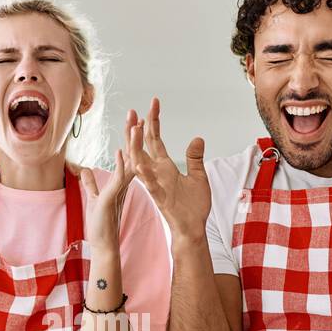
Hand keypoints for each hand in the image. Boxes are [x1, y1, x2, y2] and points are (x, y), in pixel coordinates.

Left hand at [79, 118, 134, 254]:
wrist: (105, 245)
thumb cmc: (101, 225)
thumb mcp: (95, 197)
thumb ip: (91, 183)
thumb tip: (84, 170)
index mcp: (122, 182)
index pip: (129, 155)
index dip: (132, 138)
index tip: (135, 121)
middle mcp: (126, 184)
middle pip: (133, 154)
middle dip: (135, 134)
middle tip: (140, 114)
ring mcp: (122, 190)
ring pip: (130, 162)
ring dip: (132, 144)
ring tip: (136, 125)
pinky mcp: (115, 197)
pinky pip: (121, 178)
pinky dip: (122, 164)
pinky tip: (122, 150)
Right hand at [127, 97, 210, 241]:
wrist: (193, 228)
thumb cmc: (194, 206)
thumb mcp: (198, 176)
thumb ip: (195, 158)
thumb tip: (197, 138)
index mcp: (165, 167)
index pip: (155, 139)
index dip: (154, 121)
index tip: (154, 102)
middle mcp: (157, 173)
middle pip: (143, 146)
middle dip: (137, 129)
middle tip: (132, 110)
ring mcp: (156, 184)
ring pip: (140, 162)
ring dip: (136, 146)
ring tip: (133, 128)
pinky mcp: (160, 198)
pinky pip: (149, 185)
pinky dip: (144, 174)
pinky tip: (139, 163)